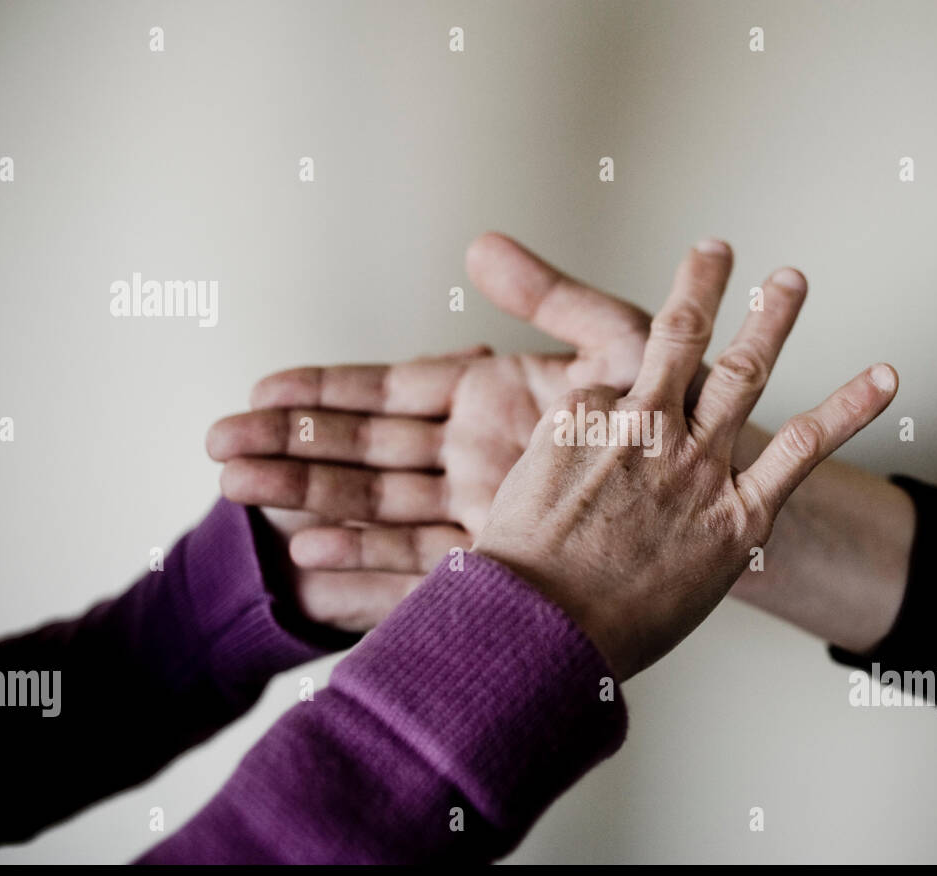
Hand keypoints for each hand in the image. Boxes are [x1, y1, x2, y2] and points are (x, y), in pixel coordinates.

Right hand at [205, 233, 651, 629]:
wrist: (714, 485)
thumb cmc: (671, 406)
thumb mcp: (617, 340)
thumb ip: (551, 296)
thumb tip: (478, 246)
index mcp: (487, 399)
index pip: (390, 393)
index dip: (327, 391)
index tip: (264, 388)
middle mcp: (470, 455)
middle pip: (367, 451)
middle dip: (294, 446)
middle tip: (222, 444)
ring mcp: (477, 511)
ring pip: (378, 506)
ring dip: (311, 501)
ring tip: (241, 498)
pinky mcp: (496, 563)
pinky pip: (422, 568)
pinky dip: (367, 565)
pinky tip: (311, 562)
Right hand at [473, 241, 897, 678]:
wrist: (544, 632)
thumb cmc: (520, 582)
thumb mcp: (509, 502)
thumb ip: (552, 468)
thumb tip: (583, 460)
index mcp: (584, 418)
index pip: (612, 385)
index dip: (614, 408)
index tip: (611, 440)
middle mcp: (645, 425)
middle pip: (677, 335)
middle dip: (701, 286)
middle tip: (716, 249)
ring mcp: (695, 464)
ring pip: (742, 370)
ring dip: (772, 318)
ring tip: (791, 281)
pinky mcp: (740, 512)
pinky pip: (803, 448)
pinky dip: (849, 408)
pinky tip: (884, 377)